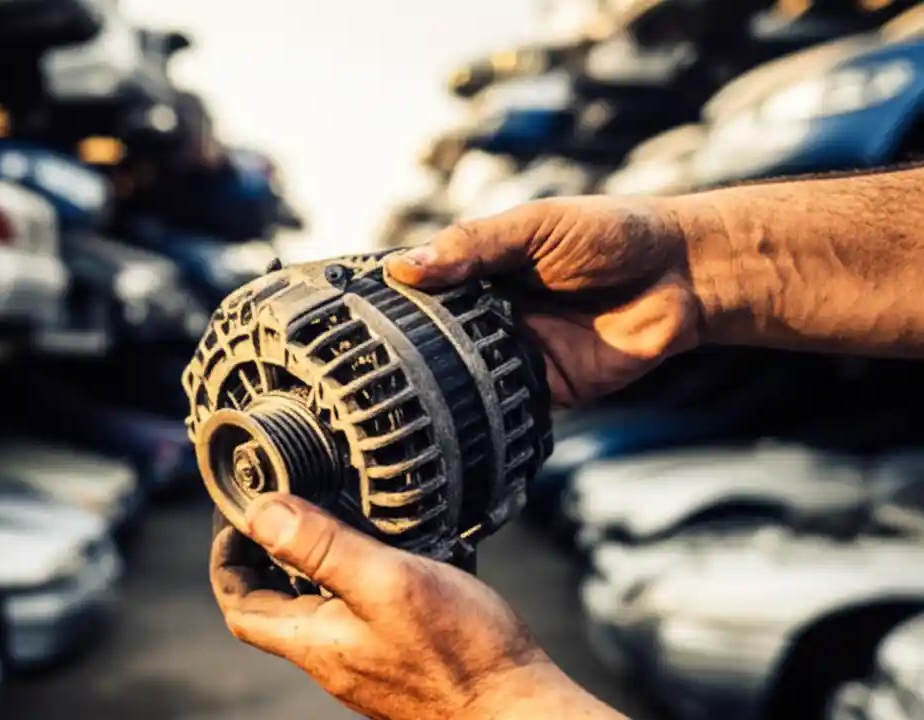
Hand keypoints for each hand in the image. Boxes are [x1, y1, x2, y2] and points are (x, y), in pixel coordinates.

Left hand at [211, 494, 622, 719]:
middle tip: (280, 505)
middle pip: (272, 605)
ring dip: (312, 561)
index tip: (237, 514)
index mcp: (315, 640)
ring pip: (317, 606)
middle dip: (264, 554)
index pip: (239, 603)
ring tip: (332, 512)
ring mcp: (366, 660)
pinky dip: (357, 575)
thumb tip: (259, 512)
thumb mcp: (386, 583)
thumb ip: (322, 547)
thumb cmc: (462, 656)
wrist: (518, 709)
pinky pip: (359, 612)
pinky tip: (388, 549)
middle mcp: (333, 656)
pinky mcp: (400, 657)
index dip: (227, 558)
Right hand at [386, 196, 702, 405]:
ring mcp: (516, 353)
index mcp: (482, 270)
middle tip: (367, 359)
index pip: (422, 290)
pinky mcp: (546, 388)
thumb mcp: (536, 226)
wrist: (685, 274)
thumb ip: (474, 245)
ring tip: (405, 385)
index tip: (350, 313)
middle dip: (405, 349)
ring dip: (440, 381)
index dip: (389, 302)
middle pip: (434, 338)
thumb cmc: (615, 233)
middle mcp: (491, 314)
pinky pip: (505, 405)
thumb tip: (405, 268)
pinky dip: (485, 409)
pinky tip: (459, 408)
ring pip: (463, 376)